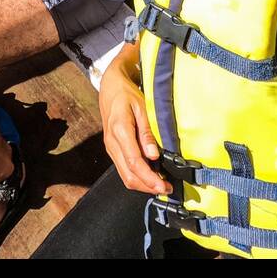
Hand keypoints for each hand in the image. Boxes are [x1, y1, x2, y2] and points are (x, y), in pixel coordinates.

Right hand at [98, 58, 169, 193]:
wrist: (110, 87)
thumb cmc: (126, 94)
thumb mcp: (141, 107)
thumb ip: (147, 132)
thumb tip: (154, 155)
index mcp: (120, 131)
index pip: (135, 163)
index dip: (150, 178)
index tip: (163, 186)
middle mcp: (112, 143)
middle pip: (128, 175)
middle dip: (148, 187)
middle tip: (167, 190)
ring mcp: (110, 147)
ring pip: (125, 176)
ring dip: (143, 184)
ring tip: (161, 186)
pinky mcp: (112, 149)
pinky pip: (123, 169)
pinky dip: (137, 177)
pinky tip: (150, 176)